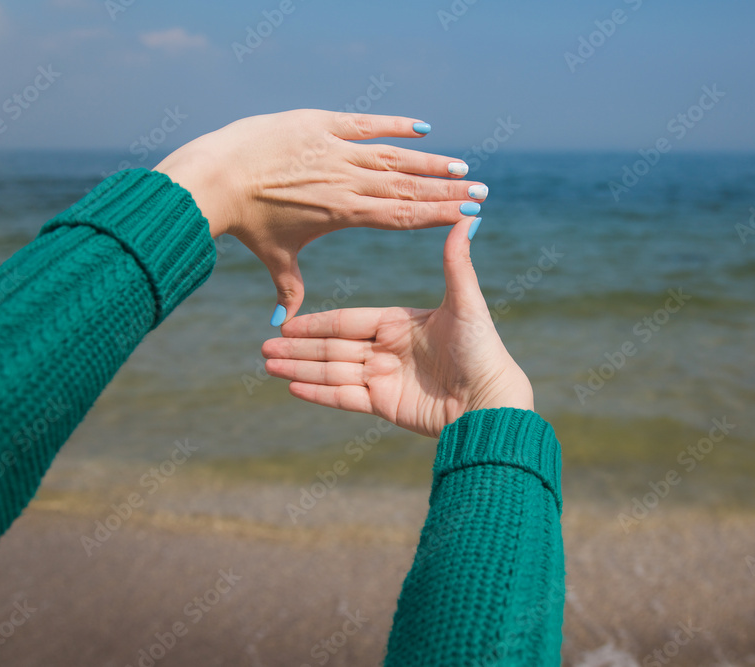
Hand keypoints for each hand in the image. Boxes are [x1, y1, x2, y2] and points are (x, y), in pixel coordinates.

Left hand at [153, 110, 486, 323]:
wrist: (218, 178)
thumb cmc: (246, 222)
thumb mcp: (274, 257)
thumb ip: (288, 289)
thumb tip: (282, 325)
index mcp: (346, 213)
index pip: (403, 216)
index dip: (438, 215)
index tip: (468, 214)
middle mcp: (349, 181)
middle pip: (409, 187)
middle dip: (447, 189)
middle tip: (480, 190)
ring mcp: (337, 150)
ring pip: (395, 156)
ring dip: (429, 162)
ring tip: (461, 166)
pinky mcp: (322, 124)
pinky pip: (367, 122)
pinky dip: (396, 124)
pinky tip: (424, 128)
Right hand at [261, 219, 533, 437]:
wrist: (490, 401)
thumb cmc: (483, 349)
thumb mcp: (465, 304)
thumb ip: (455, 264)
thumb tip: (465, 220)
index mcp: (397, 324)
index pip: (348, 321)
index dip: (317, 323)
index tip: (288, 321)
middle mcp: (386, 350)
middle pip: (332, 347)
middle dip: (298, 348)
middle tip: (265, 347)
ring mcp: (383, 379)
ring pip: (333, 372)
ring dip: (300, 369)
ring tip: (268, 365)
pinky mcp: (385, 405)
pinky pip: (345, 397)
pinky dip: (319, 394)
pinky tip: (293, 388)